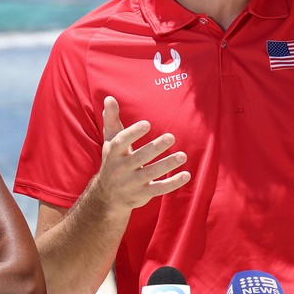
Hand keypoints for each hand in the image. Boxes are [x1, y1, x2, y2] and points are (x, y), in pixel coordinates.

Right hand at [95, 96, 190, 210]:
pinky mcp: (142, 194)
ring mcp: (131, 183)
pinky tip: (186, 175)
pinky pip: (159, 189)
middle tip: (171, 137)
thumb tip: (109, 97)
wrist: (107, 195)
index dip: (133, 133)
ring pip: (150, 173)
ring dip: (167, 165)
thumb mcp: (110, 140)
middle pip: (139, 157)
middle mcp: (120, 168)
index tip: (148, 124)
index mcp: (113, 153)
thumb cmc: (113, 160)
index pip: (121, 142)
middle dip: (155, 148)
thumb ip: (111, 119)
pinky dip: (173, 183)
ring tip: (182, 155)